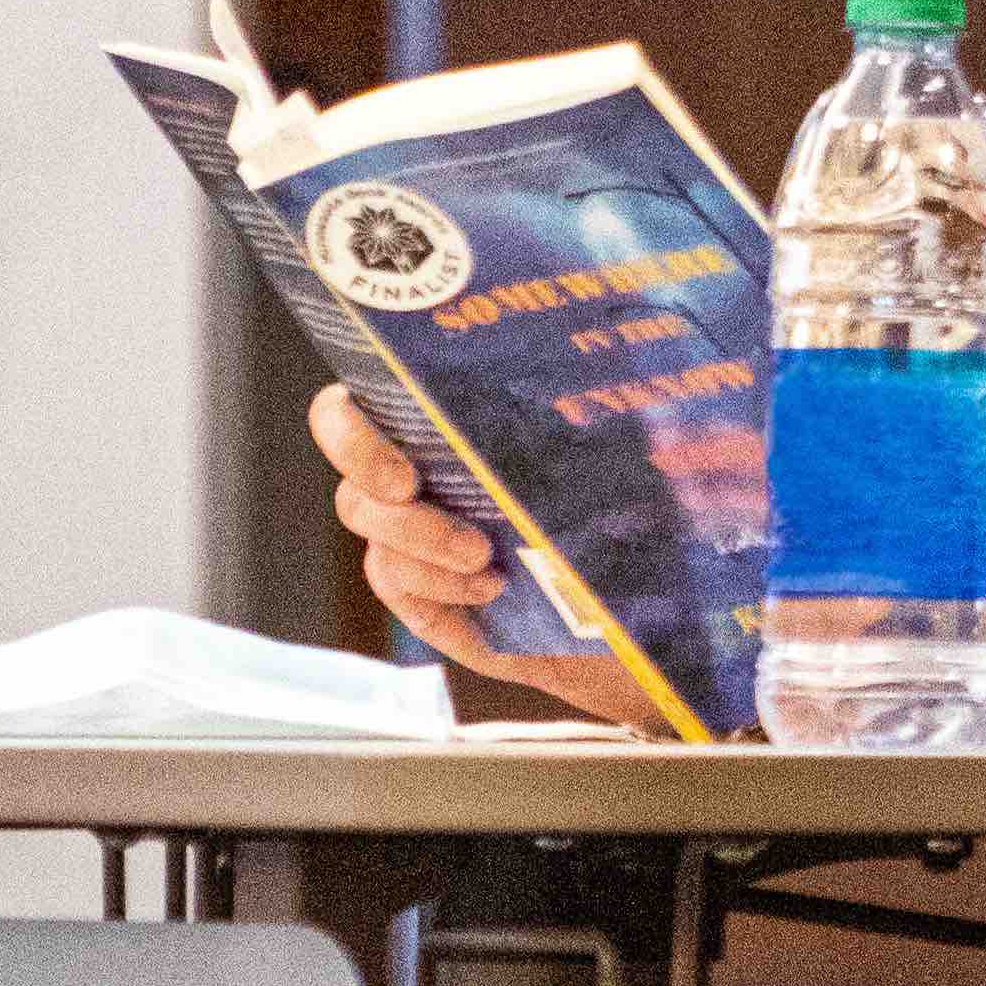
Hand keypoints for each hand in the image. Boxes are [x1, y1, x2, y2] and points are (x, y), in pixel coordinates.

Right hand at [307, 384, 662, 727]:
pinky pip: (401, 587)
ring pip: (378, 538)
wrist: (633, 587)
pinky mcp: (421, 596)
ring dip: (424, 545)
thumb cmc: (618, 499)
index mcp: (437, 424)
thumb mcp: (607, 447)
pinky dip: (441, 588)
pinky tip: (492, 589)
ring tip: (484, 559)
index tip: (405, 469)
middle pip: (354, 484)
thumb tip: (583, 389)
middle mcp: (409, 480)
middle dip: (385, 496)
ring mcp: (409, 543)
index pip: (351, 412)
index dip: (351, 432)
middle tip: (414, 494)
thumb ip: (579, 415)